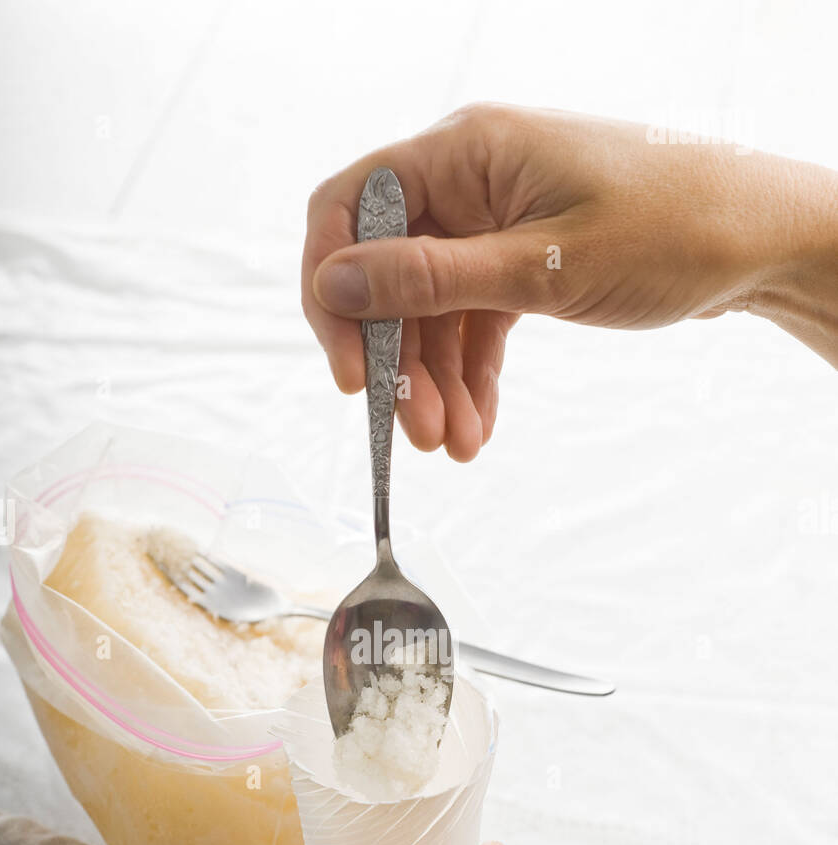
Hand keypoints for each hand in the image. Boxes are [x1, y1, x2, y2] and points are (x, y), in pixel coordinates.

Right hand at [303, 104, 837, 460]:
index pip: (349, 210)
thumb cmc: (669, 228)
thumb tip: (337, 282)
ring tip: (456, 444)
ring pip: (433, 311)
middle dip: (399, 362)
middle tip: (418, 432)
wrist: (758, 240)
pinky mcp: (522, 262)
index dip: (334, 291)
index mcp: (464, 152)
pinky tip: (478, 425)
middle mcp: (469, 182)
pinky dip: (472, 374)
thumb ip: (434, 279)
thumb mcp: (543, 266)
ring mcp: (495, 223)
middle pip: (390, 275)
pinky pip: (474, 322)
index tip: (351, 372)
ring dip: (437, 383)